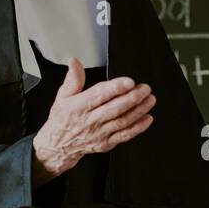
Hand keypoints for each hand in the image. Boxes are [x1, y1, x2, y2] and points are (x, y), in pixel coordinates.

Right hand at [32, 59, 154, 178]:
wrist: (59, 145)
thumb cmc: (62, 119)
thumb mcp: (62, 96)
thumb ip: (73, 79)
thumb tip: (74, 62)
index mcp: (79, 107)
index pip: (99, 95)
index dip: (115, 88)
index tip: (129, 82)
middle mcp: (90, 121)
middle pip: (115, 109)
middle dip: (133, 98)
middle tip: (145, 89)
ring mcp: (99, 133)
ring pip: (122, 121)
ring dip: (139, 110)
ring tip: (149, 100)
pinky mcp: (106, 143)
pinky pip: (124, 136)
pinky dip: (138, 128)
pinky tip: (147, 118)